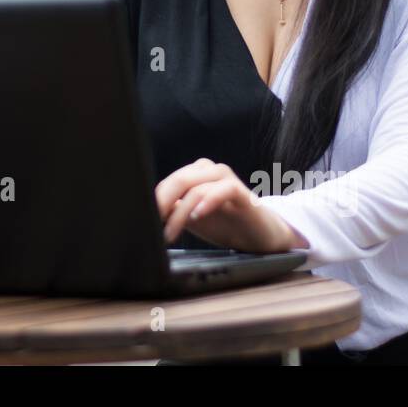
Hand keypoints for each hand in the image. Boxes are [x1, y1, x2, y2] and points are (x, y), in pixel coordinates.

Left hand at [155, 158, 306, 252]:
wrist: (260, 235)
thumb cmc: (226, 224)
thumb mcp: (193, 219)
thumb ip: (174, 212)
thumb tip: (148, 214)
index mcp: (196, 174)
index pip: (169, 182)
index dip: (156, 200)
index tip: (146, 219)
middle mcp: (210, 171)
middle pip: (179, 180)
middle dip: (163, 204)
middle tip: (156, 224)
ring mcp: (226, 180)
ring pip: (196, 187)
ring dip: (181, 212)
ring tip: (172, 232)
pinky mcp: (242, 192)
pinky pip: (224, 189)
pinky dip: (208, 201)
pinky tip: (197, 215)